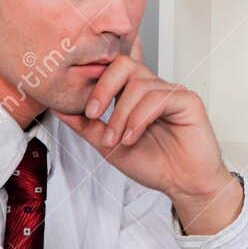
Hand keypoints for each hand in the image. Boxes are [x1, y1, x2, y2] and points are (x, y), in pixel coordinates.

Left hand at [55, 37, 233, 223]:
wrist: (182, 184)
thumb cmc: (154, 164)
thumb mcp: (109, 145)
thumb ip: (87, 126)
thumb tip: (60, 109)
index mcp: (135, 95)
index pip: (112, 69)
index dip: (95, 82)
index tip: (85, 111)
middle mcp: (153, 88)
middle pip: (124, 64)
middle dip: (104, 88)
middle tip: (94, 114)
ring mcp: (171, 92)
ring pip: (138, 85)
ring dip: (121, 115)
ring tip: (118, 140)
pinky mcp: (187, 100)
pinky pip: (158, 97)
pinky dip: (139, 119)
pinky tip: (134, 137)